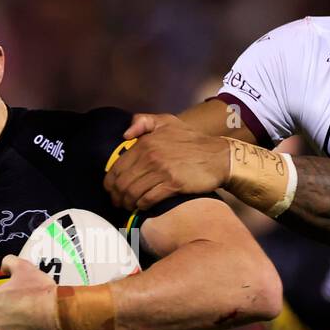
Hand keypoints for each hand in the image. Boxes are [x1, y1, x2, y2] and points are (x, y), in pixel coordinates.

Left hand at [104, 113, 229, 209]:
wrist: (218, 156)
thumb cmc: (191, 141)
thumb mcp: (167, 122)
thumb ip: (143, 121)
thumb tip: (125, 135)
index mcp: (145, 143)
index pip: (117, 167)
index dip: (110, 183)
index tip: (111, 190)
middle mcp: (151, 156)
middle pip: (122, 183)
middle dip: (116, 196)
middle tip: (118, 202)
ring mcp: (162, 171)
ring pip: (133, 193)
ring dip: (127, 203)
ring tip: (128, 207)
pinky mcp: (173, 185)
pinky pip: (149, 199)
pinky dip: (142, 205)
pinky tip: (143, 207)